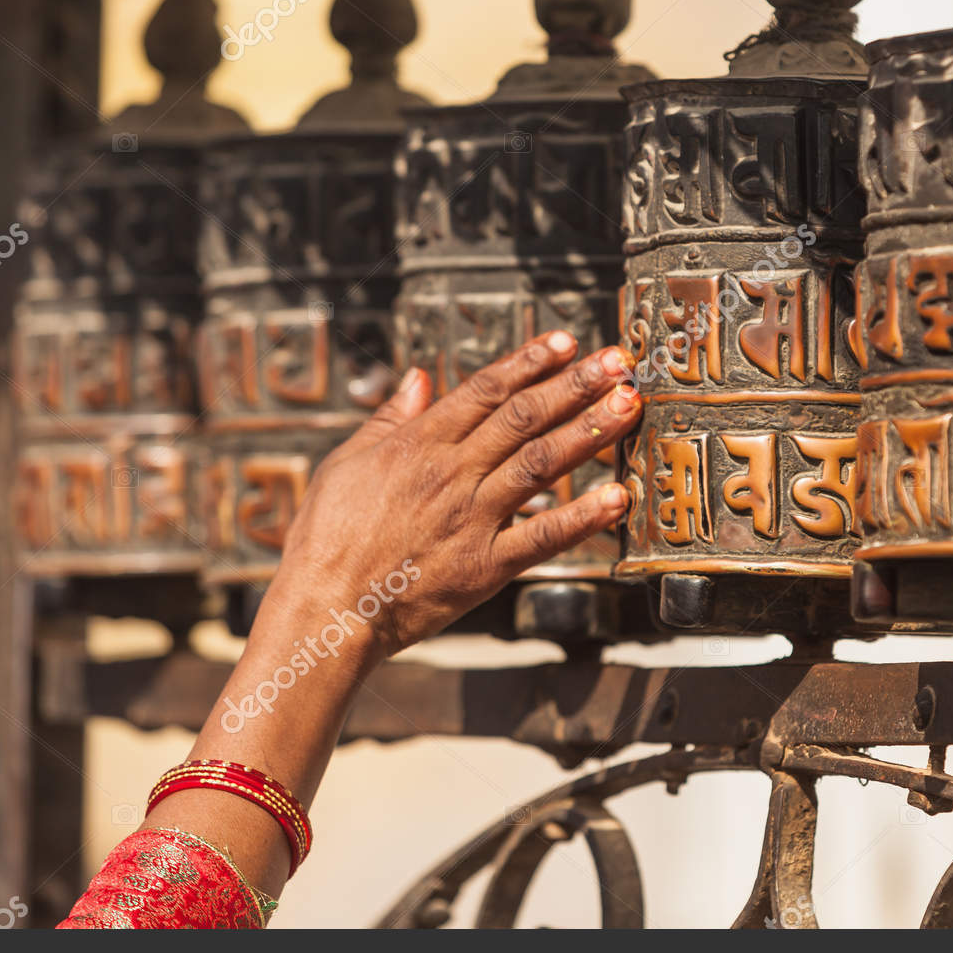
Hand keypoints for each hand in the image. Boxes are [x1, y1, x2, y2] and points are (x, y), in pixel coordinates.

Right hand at [266, 331, 641, 656]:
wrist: (324, 610)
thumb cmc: (324, 542)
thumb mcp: (343, 464)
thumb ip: (387, 420)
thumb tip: (416, 379)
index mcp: (418, 444)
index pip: (485, 390)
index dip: (530, 362)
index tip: (566, 341)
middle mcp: (451, 474)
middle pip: (524, 417)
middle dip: (576, 384)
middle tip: (618, 362)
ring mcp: (472, 519)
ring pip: (541, 464)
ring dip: (589, 431)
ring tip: (628, 406)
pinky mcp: (484, 567)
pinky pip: (542, 537)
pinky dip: (582, 517)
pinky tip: (617, 498)